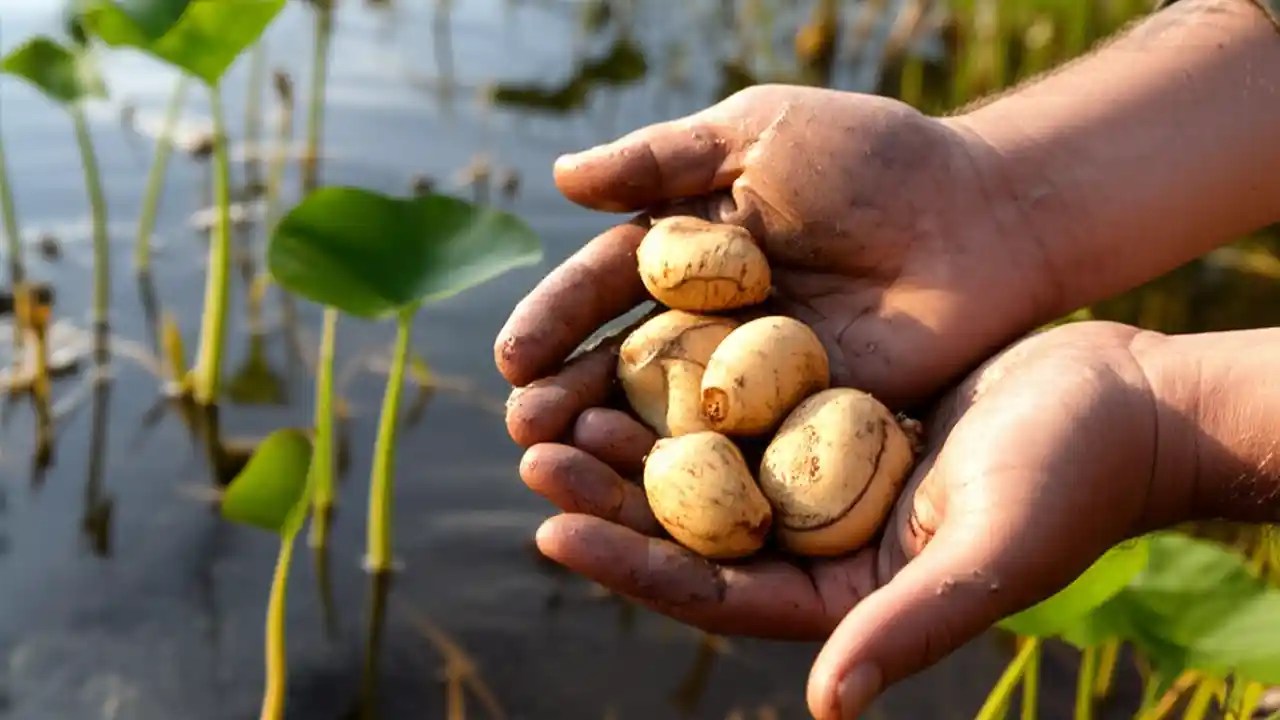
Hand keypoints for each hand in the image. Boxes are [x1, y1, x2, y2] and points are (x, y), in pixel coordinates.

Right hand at [495, 84, 1059, 435]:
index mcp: (689, 250)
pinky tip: (648, 495)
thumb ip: (661, 160)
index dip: (558, 321)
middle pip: (625, 364)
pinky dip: (694, 474)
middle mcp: (712, 319)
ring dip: (612, 444)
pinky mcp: (804, 422)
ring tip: (558, 466)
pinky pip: (740, 452)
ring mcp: (756, 376)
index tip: (514, 357)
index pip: (607, 289)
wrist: (982, 216)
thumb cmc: (872, 160)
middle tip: (524, 428)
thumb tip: (560, 179)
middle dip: (570, 396)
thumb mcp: (756, 136)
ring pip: (670, 416)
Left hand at [520, 321, 1191, 718]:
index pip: (715, 594)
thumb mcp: (989, 557)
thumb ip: (907, 627)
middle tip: (534, 453)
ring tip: (560, 404)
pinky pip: (746, 403)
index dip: (631, 565)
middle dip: (611, 495)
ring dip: (636, 438)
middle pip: (692, 529)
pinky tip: (638, 350)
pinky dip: (692, 386)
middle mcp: (820, 543)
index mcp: (842, 596)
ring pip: (707, 464)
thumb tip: (828, 707)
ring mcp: (821, 479)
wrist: (1119, 403)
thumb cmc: (1068, 484)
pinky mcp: (832, 418)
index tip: (553, 527)